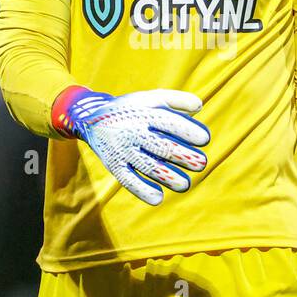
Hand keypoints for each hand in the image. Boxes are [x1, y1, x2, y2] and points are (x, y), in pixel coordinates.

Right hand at [51, 86, 209, 205]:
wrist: (91, 119)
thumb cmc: (132, 109)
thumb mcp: (151, 98)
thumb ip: (177, 100)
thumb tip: (199, 106)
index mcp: (144, 113)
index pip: (168, 121)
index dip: (187, 131)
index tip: (205, 139)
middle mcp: (132, 131)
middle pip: (161, 146)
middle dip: (183, 156)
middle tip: (202, 164)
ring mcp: (122, 149)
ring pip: (147, 166)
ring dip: (168, 177)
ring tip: (185, 185)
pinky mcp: (114, 165)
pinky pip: (127, 180)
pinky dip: (142, 190)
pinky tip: (158, 198)